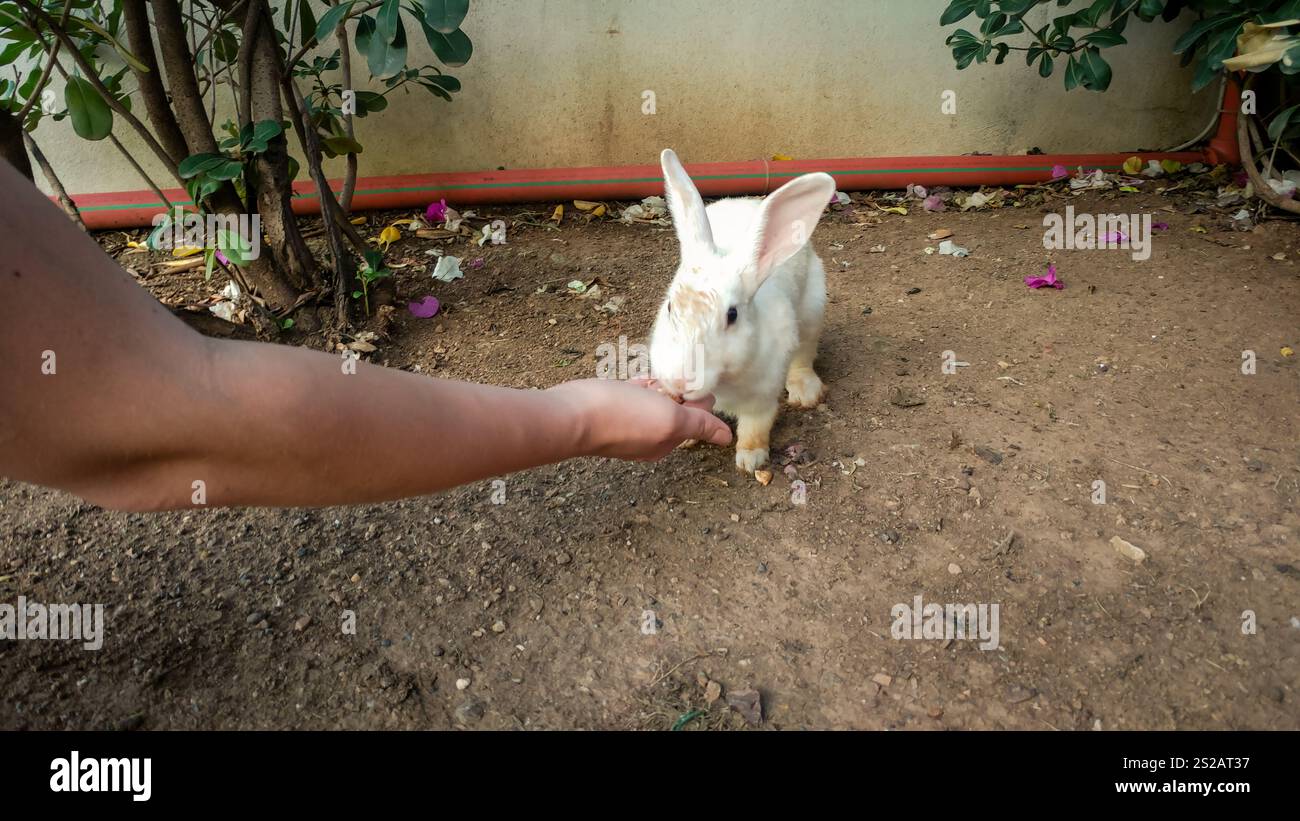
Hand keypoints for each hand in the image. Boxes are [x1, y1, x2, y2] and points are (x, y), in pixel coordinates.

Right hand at [547, 378, 731, 460]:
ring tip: (665, 369)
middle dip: (680, 391)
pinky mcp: (609, 406)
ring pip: (653, 400)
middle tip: (680, 369)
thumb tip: (726, 438)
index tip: (697, 378)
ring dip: (661, 385)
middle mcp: (647, 435)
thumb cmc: (622, 417)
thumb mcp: (670, 421)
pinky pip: (633, 394)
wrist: (571, 415)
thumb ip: (699, 426)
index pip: (695, 419)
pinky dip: (641, 384)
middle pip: (675, 409)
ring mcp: (627, 420)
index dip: (699, 398)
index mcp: (665, 442)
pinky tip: (643, 375)